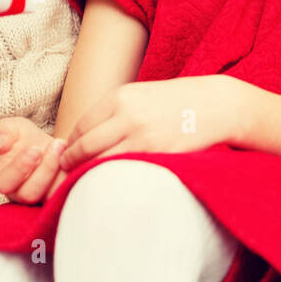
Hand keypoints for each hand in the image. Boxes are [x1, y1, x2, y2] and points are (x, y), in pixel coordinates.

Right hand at [0, 117, 64, 204]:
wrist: (35, 142)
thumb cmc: (15, 137)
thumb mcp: (6, 128)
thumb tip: (1, 145)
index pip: (5, 183)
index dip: (20, 168)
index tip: (34, 149)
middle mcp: (17, 192)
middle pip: (29, 194)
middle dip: (45, 170)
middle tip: (54, 146)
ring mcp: (38, 195)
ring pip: (49, 195)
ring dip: (58, 170)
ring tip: (61, 146)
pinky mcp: (56, 193)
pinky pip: (66, 192)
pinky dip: (71, 174)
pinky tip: (71, 153)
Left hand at [59, 76, 234, 171]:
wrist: (216, 105)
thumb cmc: (176, 101)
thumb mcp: (141, 95)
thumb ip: (115, 112)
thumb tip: (85, 136)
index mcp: (121, 97)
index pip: (82, 126)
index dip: (70, 145)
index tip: (65, 155)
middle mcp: (128, 115)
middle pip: (86, 146)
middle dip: (71, 163)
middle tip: (64, 173)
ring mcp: (144, 137)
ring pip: (102, 163)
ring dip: (87, 176)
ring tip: (81, 184)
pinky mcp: (160, 156)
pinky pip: (127, 172)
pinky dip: (113, 180)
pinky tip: (110, 186)